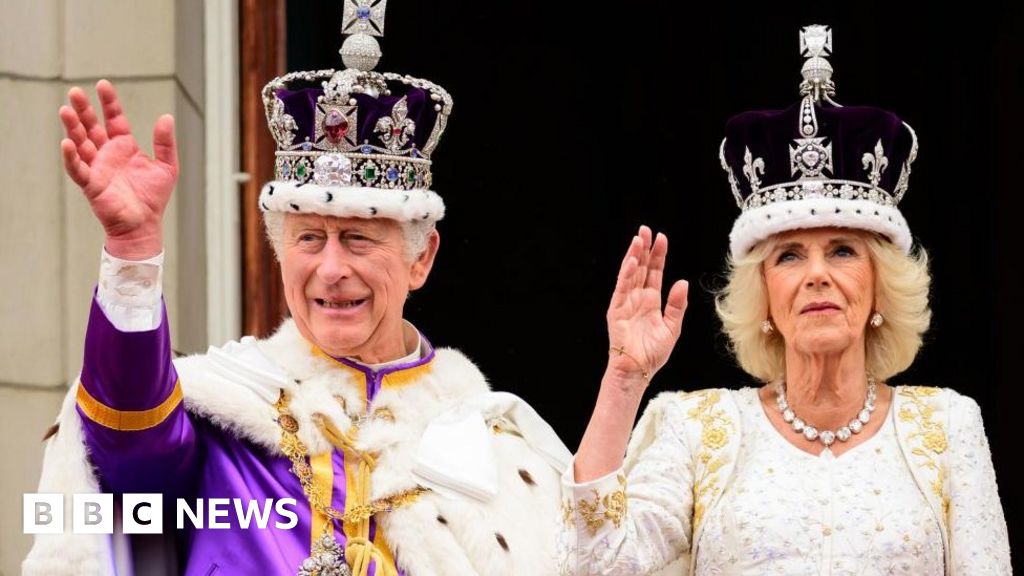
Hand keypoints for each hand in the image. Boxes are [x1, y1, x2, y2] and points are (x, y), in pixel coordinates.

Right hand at [60, 80, 177, 259]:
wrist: (145, 224)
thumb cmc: (153, 197)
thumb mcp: (167, 166)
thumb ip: (165, 142)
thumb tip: (166, 117)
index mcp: (124, 147)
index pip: (113, 119)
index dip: (109, 102)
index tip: (102, 85)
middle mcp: (107, 154)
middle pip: (91, 126)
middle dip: (83, 110)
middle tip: (75, 91)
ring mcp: (97, 167)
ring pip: (80, 143)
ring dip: (72, 127)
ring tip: (66, 110)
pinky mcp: (90, 184)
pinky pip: (77, 168)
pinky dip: (71, 157)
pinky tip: (66, 143)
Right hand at [605, 226, 688, 390]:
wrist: (638, 370)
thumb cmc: (653, 354)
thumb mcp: (672, 328)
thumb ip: (677, 305)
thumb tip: (682, 282)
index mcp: (651, 301)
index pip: (654, 273)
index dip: (658, 256)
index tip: (662, 238)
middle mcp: (638, 298)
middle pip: (641, 268)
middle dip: (644, 249)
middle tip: (647, 230)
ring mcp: (626, 303)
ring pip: (630, 274)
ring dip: (634, 256)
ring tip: (638, 239)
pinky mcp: (616, 310)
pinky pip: (621, 289)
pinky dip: (626, 275)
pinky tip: (631, 261)